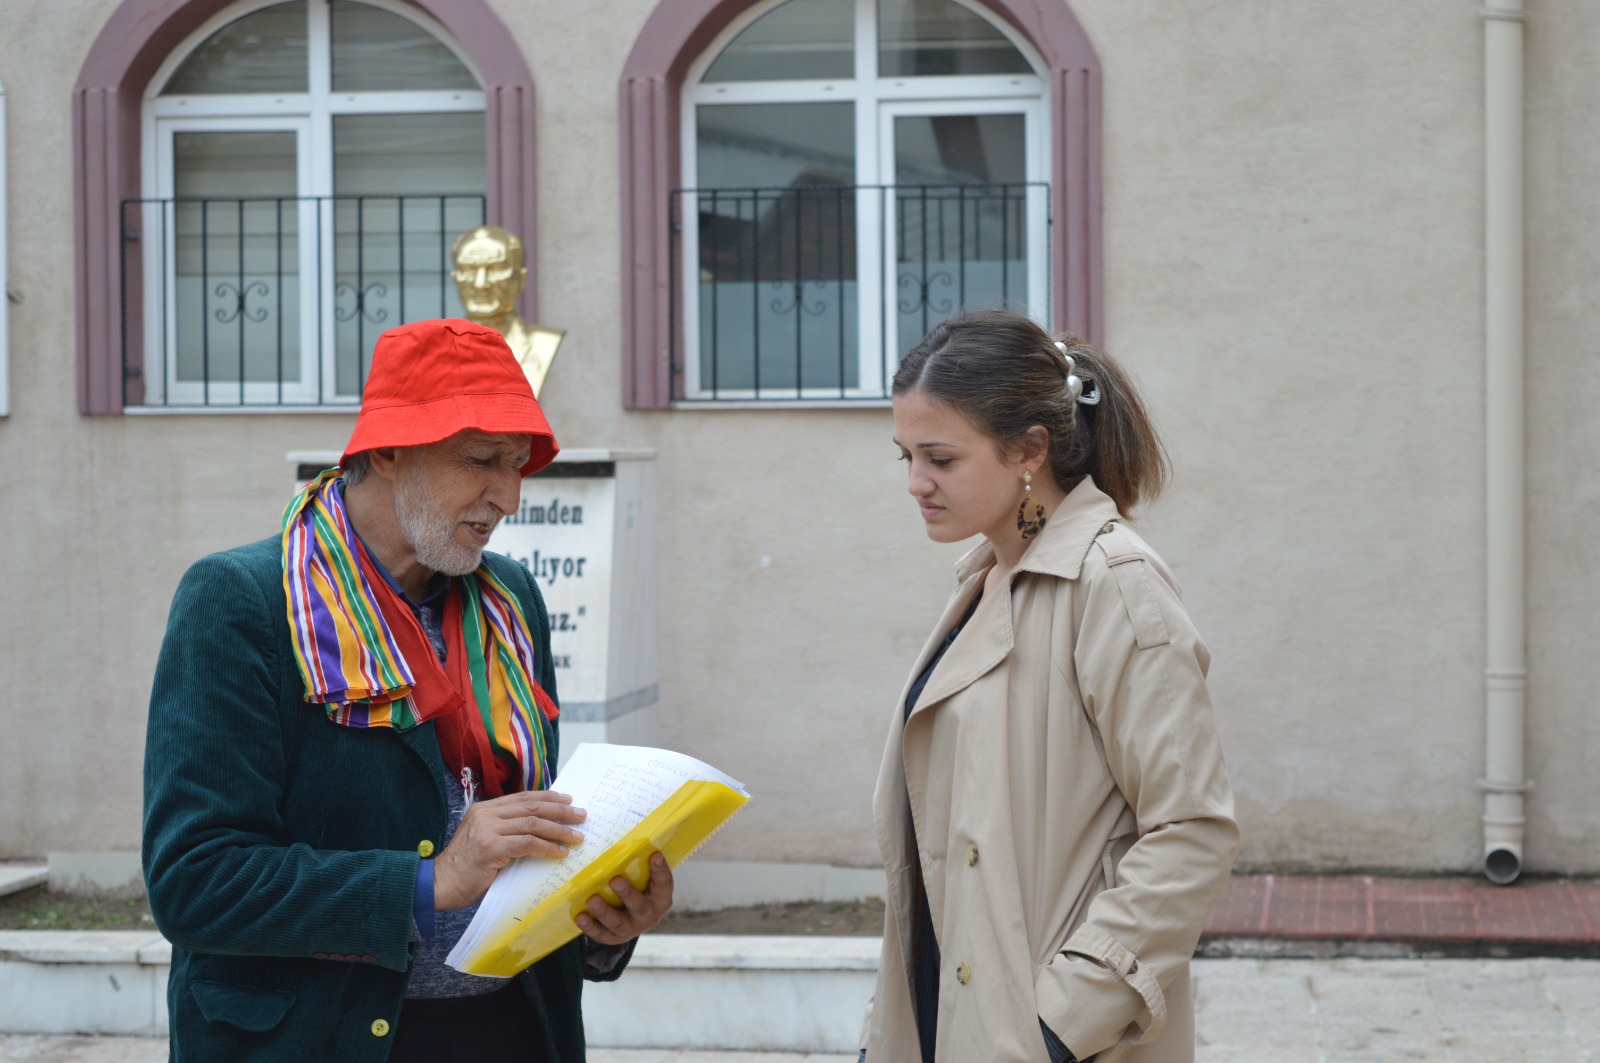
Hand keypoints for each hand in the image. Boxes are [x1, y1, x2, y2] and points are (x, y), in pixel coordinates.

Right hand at [433, 790, 585, 910]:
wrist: (438, 884)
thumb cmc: (464, 868)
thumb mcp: (485, 842)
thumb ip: (506, 833)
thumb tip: (540, 832)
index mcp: (484, 809)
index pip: (523, 798)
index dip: (548, 798)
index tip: (568, 801)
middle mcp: (486, 814)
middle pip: (531, 807)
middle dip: (560, 811)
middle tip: (581, 816)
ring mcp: (488, 829)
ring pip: (533, 824)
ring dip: (559, 830)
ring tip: (577, 836)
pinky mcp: (491, 847)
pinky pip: (527, 843)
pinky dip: (547, 846)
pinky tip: (560, 851)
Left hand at [574, 851, 674, 944]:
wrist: (635, 920)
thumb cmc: (640, 889)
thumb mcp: (646, 879)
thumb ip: (639, 863)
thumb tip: (626, 832)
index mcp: (660, 897)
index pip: (664, 884)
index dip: (660, 870)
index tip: (654, 855)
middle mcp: (649, 915)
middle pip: (639, 906)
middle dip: (627, 893)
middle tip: (615, 880)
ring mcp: (631, 928)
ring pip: (618, 922)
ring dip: (604, 911)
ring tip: (592, 899)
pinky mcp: (614, 938)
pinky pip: (602, 934)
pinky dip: (590, 927)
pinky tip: (580, 916)